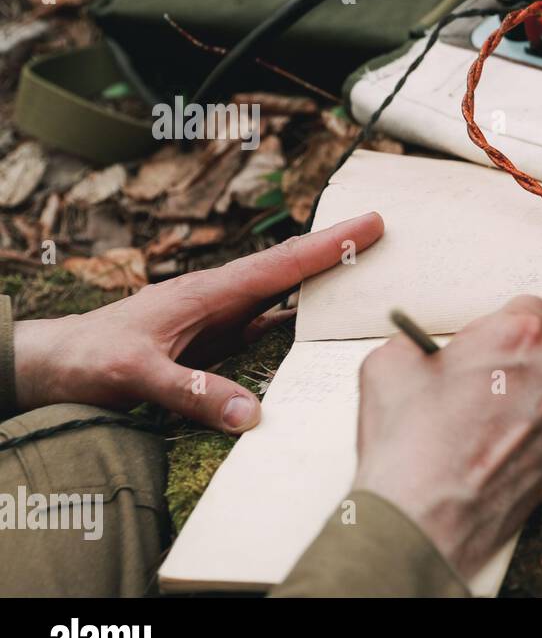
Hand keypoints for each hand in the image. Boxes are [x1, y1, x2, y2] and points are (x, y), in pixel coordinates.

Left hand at [13, 213, 384, 431]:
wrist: (52, 366)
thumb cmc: (87, 360)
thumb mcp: (135, 376)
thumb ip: (191, 392)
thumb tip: (252, 415)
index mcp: (209, 292)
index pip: (282, 264)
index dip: (330, 245)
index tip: (373, 222)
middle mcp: (222, 301)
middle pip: (294, 274)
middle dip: (341, 255)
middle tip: (392, 240)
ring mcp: (222, 323)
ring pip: (286, 301)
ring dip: (326, 292)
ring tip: (374, 285)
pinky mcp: (217, 347)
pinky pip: (270, 333)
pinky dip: (302, 329)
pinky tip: (325, 337)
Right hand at [354, 295, 541, 581]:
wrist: (422, 519)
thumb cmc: (410, 446)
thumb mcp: (390, 363)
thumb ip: (421, 343)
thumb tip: (427, 351)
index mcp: (518, 336)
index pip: (531, 308)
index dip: (504, 324)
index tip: (488, 341)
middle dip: (516, 361)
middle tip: (479, 382)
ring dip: (526, 398)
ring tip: (481, 422)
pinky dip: (530, 434)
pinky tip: (492, 448)